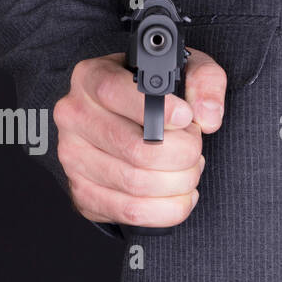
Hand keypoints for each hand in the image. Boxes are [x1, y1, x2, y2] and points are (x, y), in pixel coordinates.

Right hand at [52, 48, 227, 227]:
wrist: (129, 125)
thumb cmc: (156, 96)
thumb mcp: (185, 71)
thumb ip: (204, 81)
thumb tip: (207, 116)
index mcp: (91, 78)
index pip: (112, 92)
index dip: (157, 110)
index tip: (186, 117)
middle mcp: (74, 117)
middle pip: (135, 148)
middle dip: (183, 154)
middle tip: (195, 148)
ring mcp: (74, 158)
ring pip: (137, 183)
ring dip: (180, 182)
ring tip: (190, 168)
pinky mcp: (84, 193)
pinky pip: (132, 211)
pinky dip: (169, 208)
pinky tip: (181, 193)